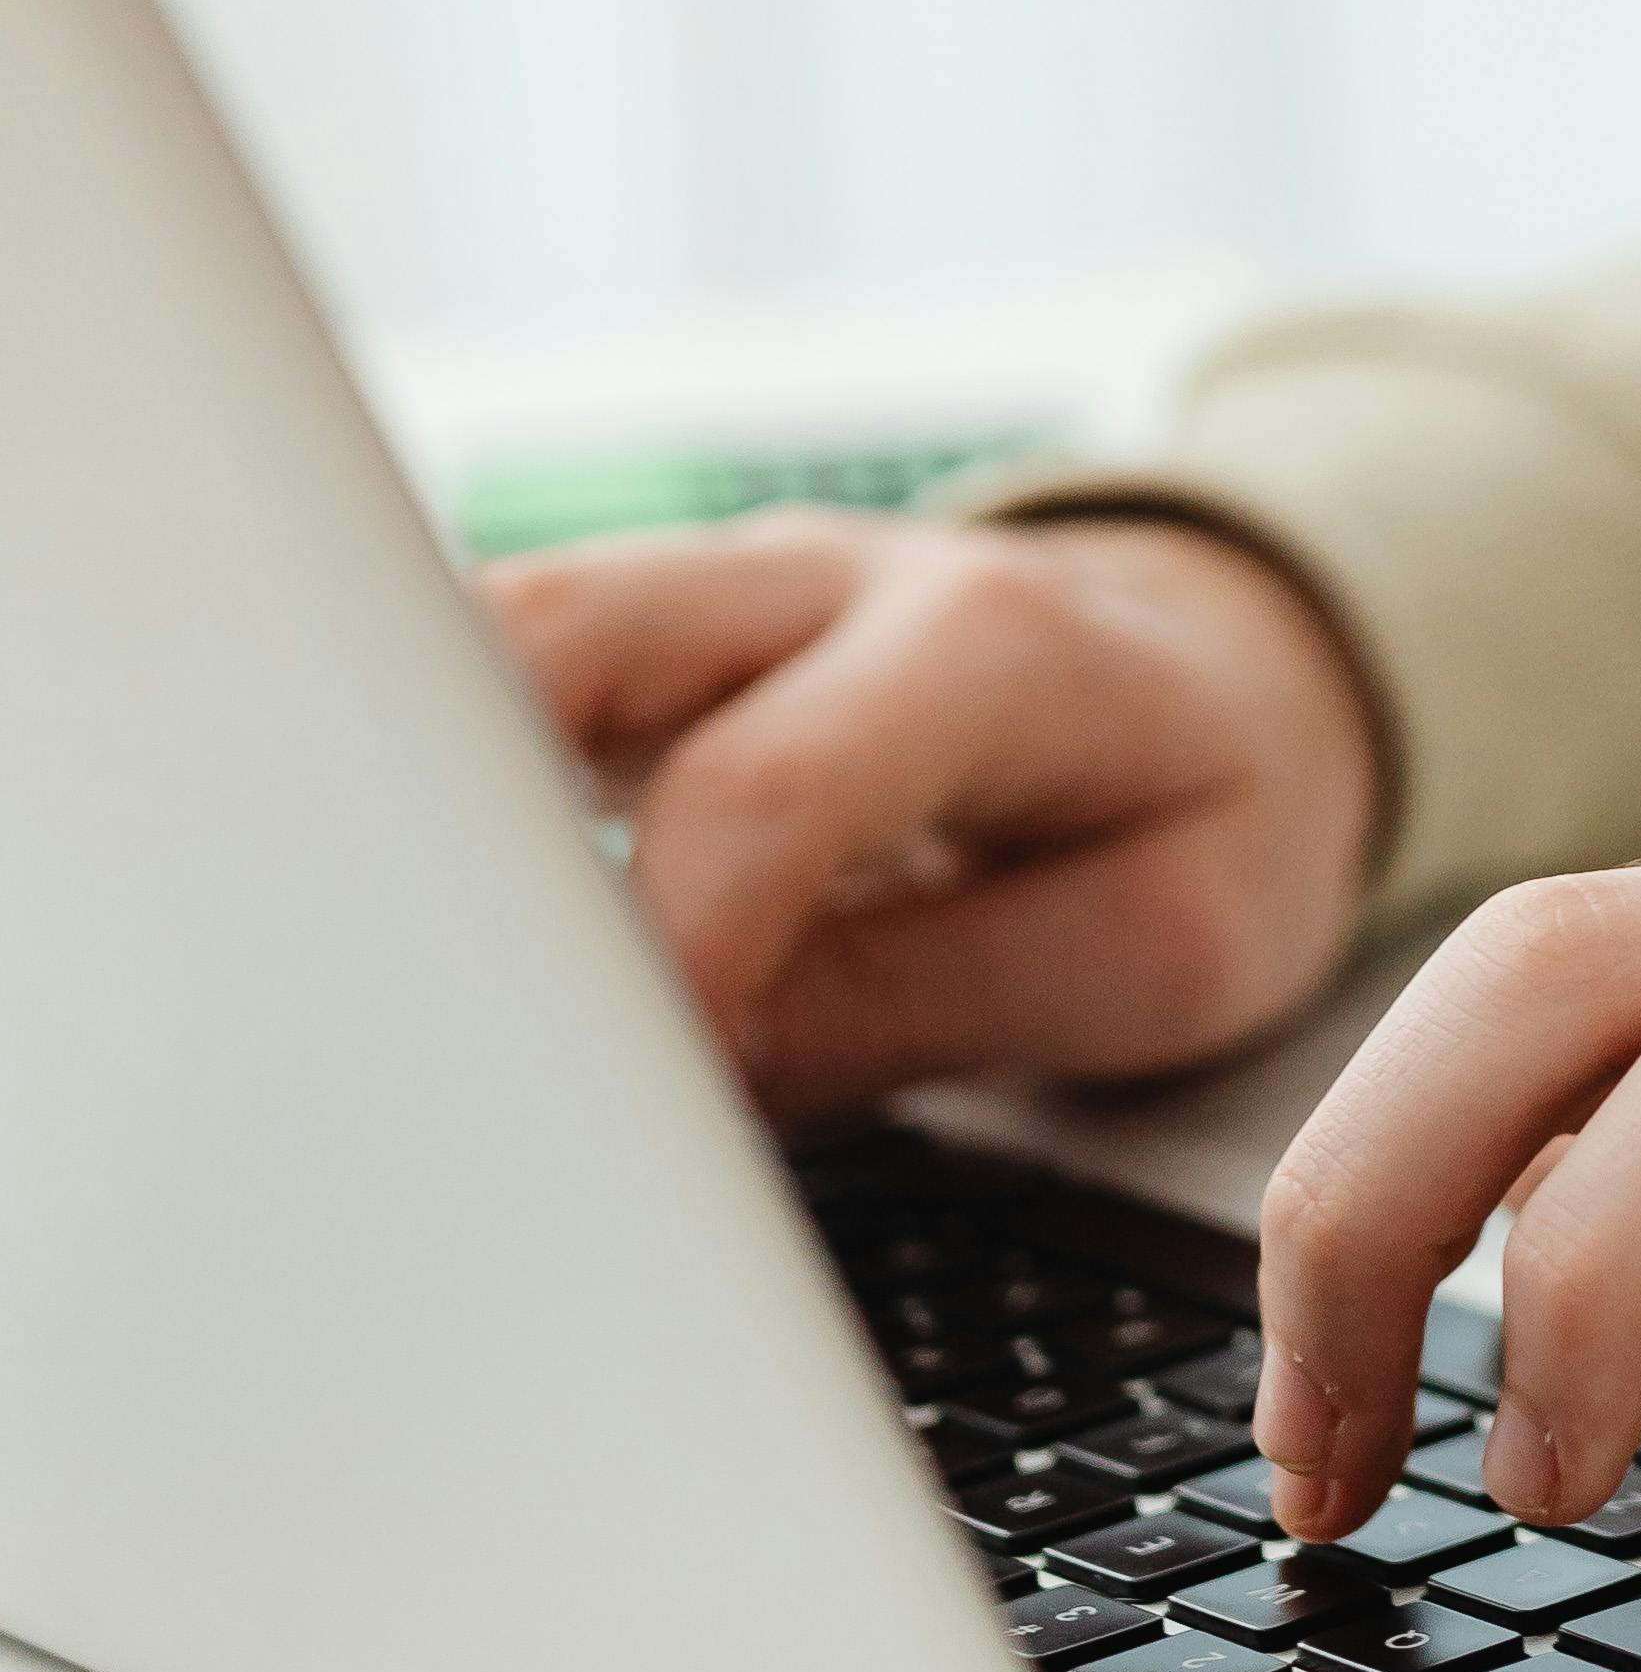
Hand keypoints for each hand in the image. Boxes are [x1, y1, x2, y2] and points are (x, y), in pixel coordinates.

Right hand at [483, 506, 1386, 1113]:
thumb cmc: (1201, 814)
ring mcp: (715, 590)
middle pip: (560, 632)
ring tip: (374, 967)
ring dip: (409, 781)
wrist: (1236, 673)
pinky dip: (430, 781)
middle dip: (458, 814)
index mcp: (992, 645)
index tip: (618, 1093)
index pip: (768, 784)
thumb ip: (913, 1000)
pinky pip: (495, 673)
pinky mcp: (647, 637)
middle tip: (426, 1009)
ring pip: (489, 629)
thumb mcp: (1153, 947)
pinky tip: (400, 913)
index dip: (668, 949)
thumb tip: (681, 1075)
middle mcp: (822, 577)